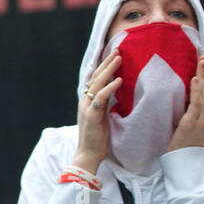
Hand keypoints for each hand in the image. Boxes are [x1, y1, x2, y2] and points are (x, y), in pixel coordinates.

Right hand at [73, 49, 122, 172]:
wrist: (88, 153)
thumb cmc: (97, 138)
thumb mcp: (102, 117)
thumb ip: (105, 105)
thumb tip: (115, 94)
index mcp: (87, 101)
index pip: (95, 79)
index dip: (104, 66)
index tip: (114, 55)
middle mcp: (84, 101)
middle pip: (96, 77)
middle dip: (107, 63)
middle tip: (118, 50)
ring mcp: (87, 107)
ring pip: (97, 84)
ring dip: (109, 70)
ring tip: (119, 59)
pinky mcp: (92, 115)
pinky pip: (101, 98)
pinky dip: (110, 88)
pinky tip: (119, 80)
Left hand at [167, 56, 203, 151]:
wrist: (185, 163)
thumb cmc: (182, 146)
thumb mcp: (187, 126)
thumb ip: (188, 113)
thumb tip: (180, 99)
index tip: (202, 63)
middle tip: (202, 56)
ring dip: (202, 75)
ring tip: (200, 61)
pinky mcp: (193, 123)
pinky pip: (196, 103)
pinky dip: (197, 90)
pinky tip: (195, 78)